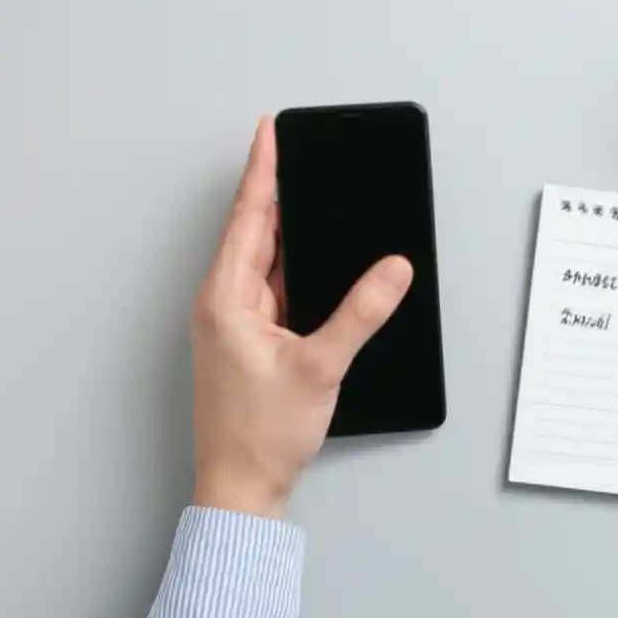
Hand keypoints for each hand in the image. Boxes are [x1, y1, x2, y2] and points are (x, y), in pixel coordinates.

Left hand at [190, 117, 412, 518]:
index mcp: (226, 299)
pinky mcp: (248, 340)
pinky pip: (273, 287)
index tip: (271, 131)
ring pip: (264, 259)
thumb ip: (361, 313)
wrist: (241, 485)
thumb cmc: (261, 434)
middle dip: (277, 189)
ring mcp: (233, 322)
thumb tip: (394, 269)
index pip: (249, 218)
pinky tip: (316, 261)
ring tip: (312, 195)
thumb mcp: (320, 366)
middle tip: (298, 150)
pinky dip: (293, 267)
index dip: (263, 170)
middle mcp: (222, 303)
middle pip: (254, 231)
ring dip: (287, 230)